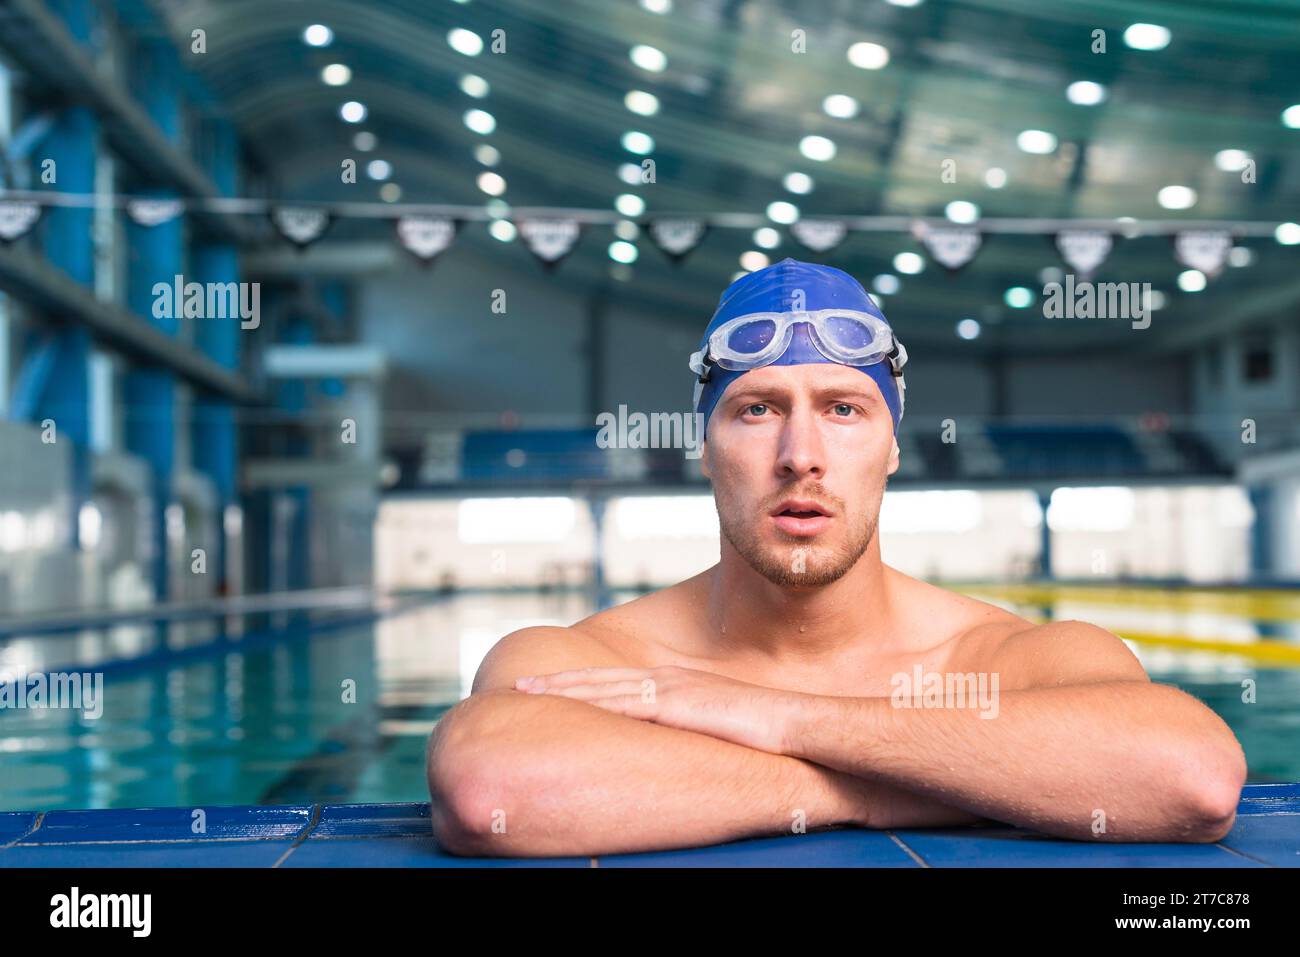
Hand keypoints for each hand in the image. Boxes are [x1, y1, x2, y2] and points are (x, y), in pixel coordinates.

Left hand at [515, 665, 802, 754]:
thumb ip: (690, 734)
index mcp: (672, 686)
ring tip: (526, 693)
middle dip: (557, 681)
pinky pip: (623, 703)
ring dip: (561, 689)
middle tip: (518, 684)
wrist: (793, 723)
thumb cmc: (762, 733)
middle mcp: (665, 680)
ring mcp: (668, 690)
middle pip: (598, 679)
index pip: (614, 682)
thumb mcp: (716, 730)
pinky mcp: (675, 704)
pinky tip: (566, 706)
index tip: (546, 686)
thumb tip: (672, 754)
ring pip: (601, 687)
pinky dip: (590, 702)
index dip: (578, 683)